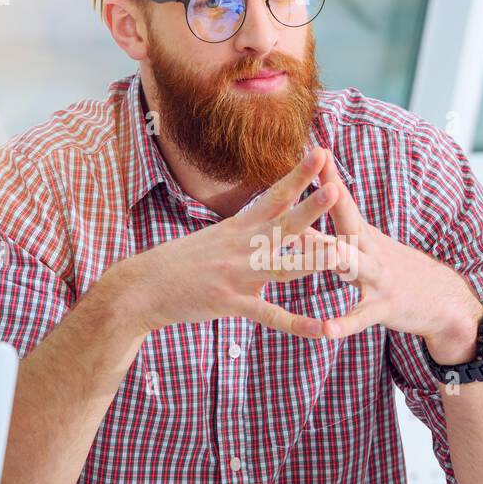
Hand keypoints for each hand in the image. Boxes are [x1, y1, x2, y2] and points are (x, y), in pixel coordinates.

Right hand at [112, 147, 340, 337]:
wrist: (142, 287)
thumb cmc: (179, 263)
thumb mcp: (214, 238)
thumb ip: (246, 230)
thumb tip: (269, 217)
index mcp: (239, 227)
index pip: (274, 195)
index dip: (299, 174)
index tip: (322, 154)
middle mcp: (241, 247)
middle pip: (283, 224)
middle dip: (311, 206)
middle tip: (336, 188)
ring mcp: (237, 275)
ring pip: (282, 267)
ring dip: (312, 261)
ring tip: (340, 254)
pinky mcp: (231, 303)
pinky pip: (270, 315)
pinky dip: (299, 325)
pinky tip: (323, 330)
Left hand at [303, 157, 482, 360]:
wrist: (443, 300)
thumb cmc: (392, 269)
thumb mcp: (363, 246)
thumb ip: (325, 234)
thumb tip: (293, 218)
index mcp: (361, 233)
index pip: (341, 198)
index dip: (326, 174)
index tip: (311, 146)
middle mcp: (369, 249)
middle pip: (346, 221)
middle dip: (329, 199)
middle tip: (312, 177)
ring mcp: (377, 278)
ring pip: (353, 265)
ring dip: (335, 257)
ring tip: (317, 252)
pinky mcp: (383, 308)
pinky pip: (359, 317)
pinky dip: (343, 324)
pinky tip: (326, 331)